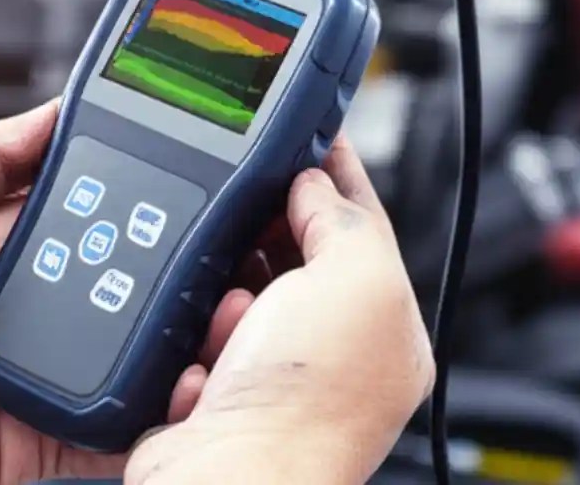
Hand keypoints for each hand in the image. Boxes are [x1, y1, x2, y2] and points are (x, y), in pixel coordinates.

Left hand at [0, 101, 251, 483]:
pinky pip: (122, 422)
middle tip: (246, 240)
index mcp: (22, 239)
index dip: (160, 194)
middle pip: (144, 275)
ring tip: (237, 304)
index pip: (112, 208)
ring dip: (194, 329)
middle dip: (196, 259)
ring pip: (147, 347)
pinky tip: (191, 377)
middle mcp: (52, 301)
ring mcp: (58, 366)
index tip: (212, 172)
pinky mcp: (54, 431)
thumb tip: (64, 107)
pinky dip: (162, 407)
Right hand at [127, 139, 433, 483]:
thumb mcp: (357, 279)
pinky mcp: (216, 394)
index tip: (309, 129)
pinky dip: (197, 340)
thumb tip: (315, 185)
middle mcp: (333, 355)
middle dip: (267, 239)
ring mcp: (271, 377)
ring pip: (237, 293)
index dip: (334, 174)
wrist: (226, 481)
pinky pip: (195, 337)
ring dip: (227, 294)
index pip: (363, 226)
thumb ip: (346, 218)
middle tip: (247, 214)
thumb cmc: (305, 407)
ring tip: (231, 315)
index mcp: (384, 327)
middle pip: (295, 256)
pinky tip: (208, 362)